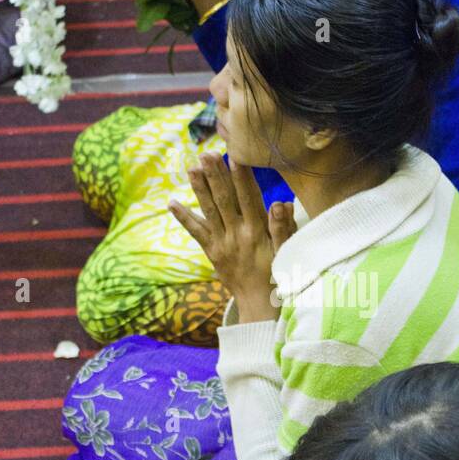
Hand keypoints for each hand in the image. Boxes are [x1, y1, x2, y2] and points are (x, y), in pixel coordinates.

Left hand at [169, 153, 294, 320]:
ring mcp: (221, 244)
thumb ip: (283, 228)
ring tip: (191, 168)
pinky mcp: (212, 252)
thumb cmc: (278, 276)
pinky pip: (196, 232)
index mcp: (256, 233)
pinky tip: (171, 203)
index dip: (242, 177)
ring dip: (199, 189)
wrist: (259, 305)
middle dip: (215, 176)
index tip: (235, 155)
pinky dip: (184, 217)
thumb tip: (280, 203)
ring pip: (209, 212)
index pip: (249, 199)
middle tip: (206, 154)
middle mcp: (236, 235)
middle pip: (224, 201)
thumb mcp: (286, 253)